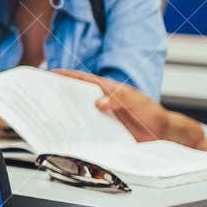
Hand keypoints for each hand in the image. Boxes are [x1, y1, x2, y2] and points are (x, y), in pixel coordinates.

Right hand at [54, 70, 174, 141]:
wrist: (163, 133)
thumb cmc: (153, 114)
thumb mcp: (135, 102)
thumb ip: (118, 100)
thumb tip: (98, 101)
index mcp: (109, 89)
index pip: (85, 79)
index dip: (68, 75)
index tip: (52, 73)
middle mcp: (104, 101)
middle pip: (78, 95)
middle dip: (61, 93)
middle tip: (43, 93)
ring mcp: (104, 116)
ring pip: (81, 112)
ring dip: (67, 113)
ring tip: (50, 114)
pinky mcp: (106, 130)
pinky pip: (88, 128)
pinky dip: (78, 129)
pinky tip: (69, 133)